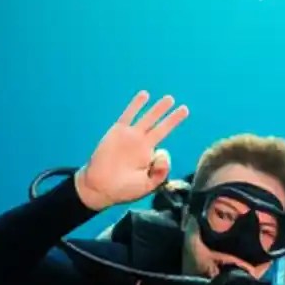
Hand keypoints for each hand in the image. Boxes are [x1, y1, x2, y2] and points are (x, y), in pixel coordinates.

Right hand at [74, 91, 189, 211]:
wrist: (99, 186)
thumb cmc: (121, 190)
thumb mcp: (146, 186)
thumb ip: (160, 174)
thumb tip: (164, 153)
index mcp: (148, 158)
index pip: (163, 150)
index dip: (163, 158)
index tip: (154, 166)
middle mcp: (141, 144)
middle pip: (161, 128)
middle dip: (172, 118)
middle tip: (184, 109)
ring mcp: (130, 136)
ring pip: (148, 118)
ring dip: (159, 109)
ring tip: (170, 99)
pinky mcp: (118, 131)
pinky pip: (129, 115)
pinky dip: (136, 105)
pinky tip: (144, 95)